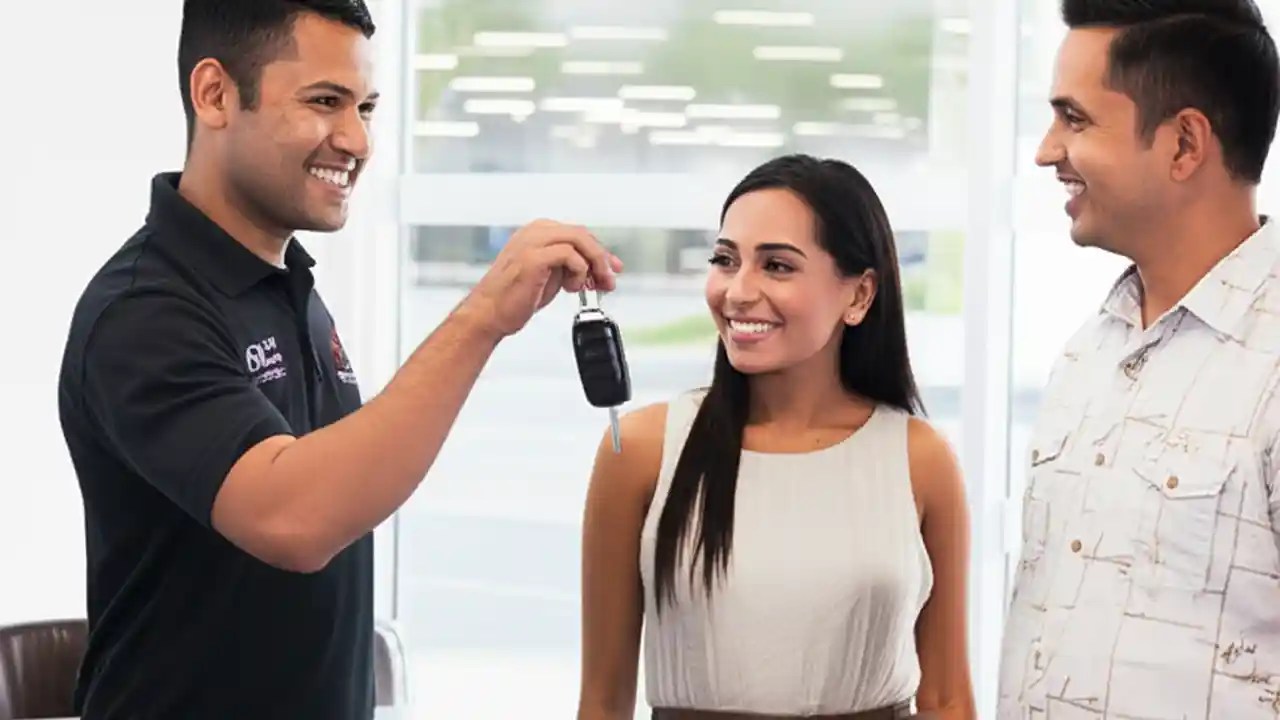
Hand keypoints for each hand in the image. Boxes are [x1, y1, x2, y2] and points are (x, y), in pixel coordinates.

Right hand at [459, 219, 622, 339]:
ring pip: (579, 239)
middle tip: (608, 280)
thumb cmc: (514, 297)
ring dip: (594, 264)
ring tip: (592, 286)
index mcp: (537, 232)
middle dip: (601, 258)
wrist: (489, 313)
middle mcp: (534, 231)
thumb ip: (570, 266)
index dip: (599, 251)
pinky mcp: (533, 257)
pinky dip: (579, 272)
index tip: (612, 269)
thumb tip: (598, 268)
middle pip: (582, 233)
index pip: (578, 233)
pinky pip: (569, 254)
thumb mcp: (550, 275)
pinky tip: (571, 288)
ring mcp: (532, 242)